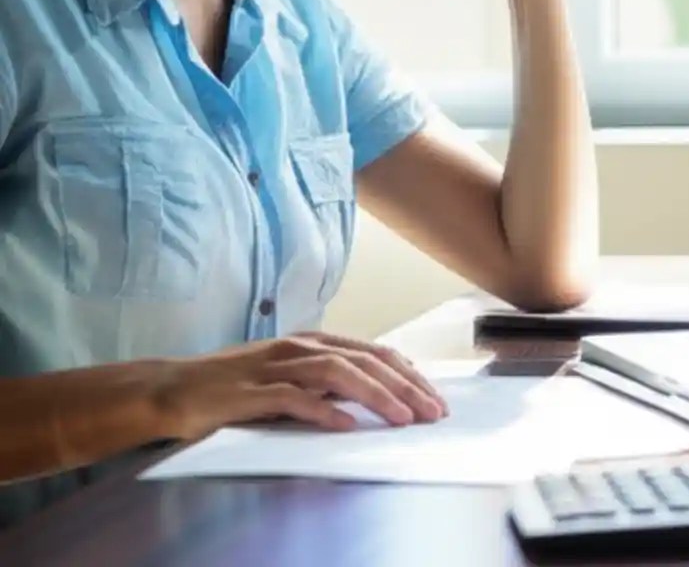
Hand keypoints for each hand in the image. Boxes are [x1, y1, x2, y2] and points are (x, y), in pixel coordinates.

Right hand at [152, 332, 448, 439]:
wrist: (171, 389)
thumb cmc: (235, 388)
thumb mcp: (292, 380)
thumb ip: (330, 385)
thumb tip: (377, 398)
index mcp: (314, 343)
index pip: (374, 353)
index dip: (409, 375)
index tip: (435, 399)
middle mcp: (299, 348)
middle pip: (364, 360)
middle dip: (405, 386)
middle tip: (433, 412)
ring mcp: (273, 366)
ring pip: (336, 373)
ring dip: (375, 395)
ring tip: (402, 417)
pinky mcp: (249, 390)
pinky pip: (292, 398)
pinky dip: (322, 410)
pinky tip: (346, 426)